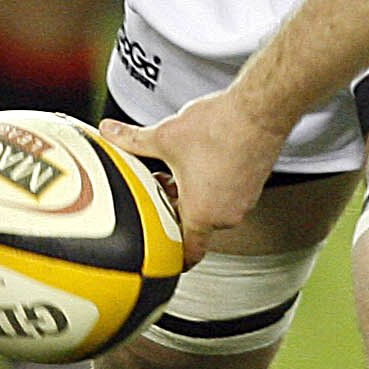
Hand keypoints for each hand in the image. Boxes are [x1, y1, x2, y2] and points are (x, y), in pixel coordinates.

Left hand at [102, 91, 287, 256]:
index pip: (188, 253)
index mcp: (202, 213)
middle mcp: (226, 213)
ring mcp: (243, 200)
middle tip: (159, 187)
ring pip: (211, 208)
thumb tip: (109, 131)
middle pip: (195, 226)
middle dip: (174, 210)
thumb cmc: (221, 128)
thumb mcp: (165, 137)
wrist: (260, 111)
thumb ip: (133, 139)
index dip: (173, 258)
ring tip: (179, 169)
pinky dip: (212, 185)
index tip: (162, 255)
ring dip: (194, 195)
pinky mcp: (252, 184)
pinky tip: (202, 159)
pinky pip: (227, 195)